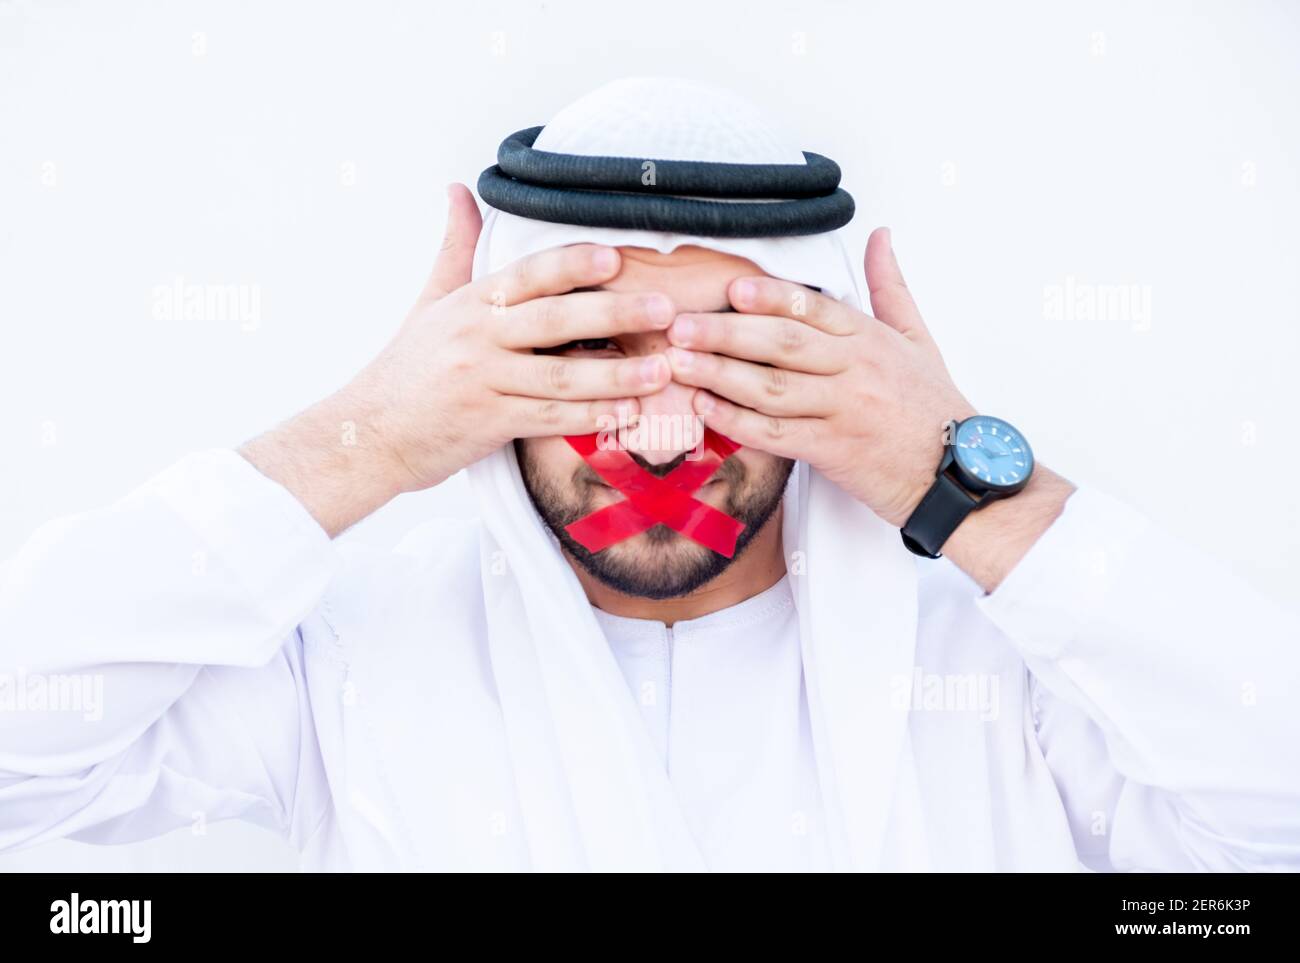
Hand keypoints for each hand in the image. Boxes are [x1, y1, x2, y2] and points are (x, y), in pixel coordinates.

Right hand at [241, 183, 673, 534]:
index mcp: (471, 304)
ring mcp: (483, 383)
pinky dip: (590, 417)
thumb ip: (456, 247)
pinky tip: (627, 414)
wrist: (368, 434)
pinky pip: (548, 420)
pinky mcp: (488, 425)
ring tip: (661, 371)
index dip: (571, 265)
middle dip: (613, 314)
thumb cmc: (407, 368)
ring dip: (616, 374)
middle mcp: (477, 338)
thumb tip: (458, 189)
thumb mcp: (431, 300)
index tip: (615, 258)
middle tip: (664, 309)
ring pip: (559, 377)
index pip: (527, 275)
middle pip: (554, 321)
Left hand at [664, 227, 1073, 589]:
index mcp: (870, 338)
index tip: (730, 290)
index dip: (769, 297)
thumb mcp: (918, 338)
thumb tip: (881, 236)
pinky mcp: (833, 451)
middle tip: (681, 326)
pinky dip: (738, 422)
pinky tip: (707, 410)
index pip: (813, 309)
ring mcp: (844, 411)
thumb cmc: (932, 406)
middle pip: (783, 344)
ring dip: (721, 375)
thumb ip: (890, 287)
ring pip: (773, 388)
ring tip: (679, 364)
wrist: (959, 472)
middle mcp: (855, 370)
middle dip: (726, 334)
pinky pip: (777, 434)